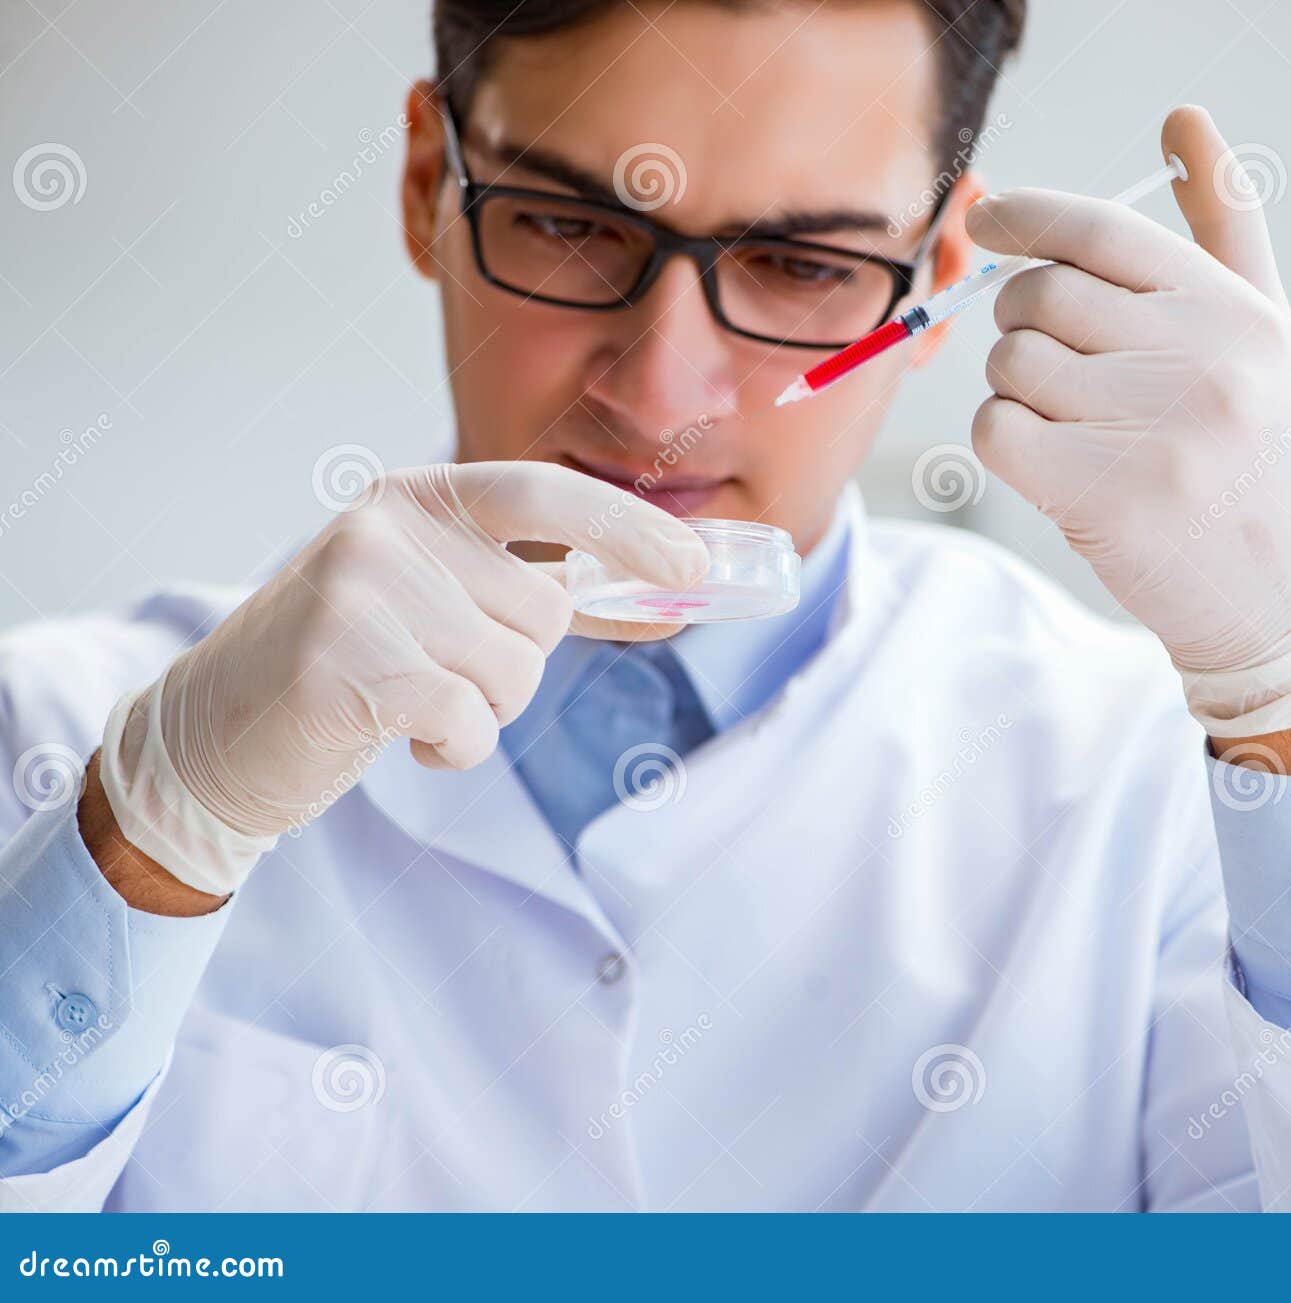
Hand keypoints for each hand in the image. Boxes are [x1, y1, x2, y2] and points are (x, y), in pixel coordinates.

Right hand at [98, 461, 707, 895]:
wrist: (215, 732)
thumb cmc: (347, 663)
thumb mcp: (434, 599)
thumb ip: (533, 588)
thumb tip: (670, 596)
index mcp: (417, 498)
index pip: (546, 493)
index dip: (629, 528)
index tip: (697, 567)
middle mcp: (389, 529)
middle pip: (544, 609)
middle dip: (520, 663)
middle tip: (447, 671)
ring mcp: (362, 593)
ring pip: (514, 672)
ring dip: (482, 710)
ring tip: (411, 701)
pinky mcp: (346, 665)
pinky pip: (469, 721)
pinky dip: (453, 748)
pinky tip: (397, 736)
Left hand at [966, 106, 1290, 737]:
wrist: (1283, 601)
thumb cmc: (1261, 459)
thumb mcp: (1265, 336)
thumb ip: (1224, 229)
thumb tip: (1183, 116)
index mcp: (1233, 313)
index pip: (1101, 230)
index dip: (1029, 215)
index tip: (988, 220)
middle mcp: (1203, 361)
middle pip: (1039, 297)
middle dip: (1021, 324)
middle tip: (1049, 364)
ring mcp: (1157, 431)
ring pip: (1011, 365)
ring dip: (1016, 392)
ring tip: (1069, 426)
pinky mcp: (1108, 497)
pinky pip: (996, 431)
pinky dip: (1003, 442)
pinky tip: (1048, 463)